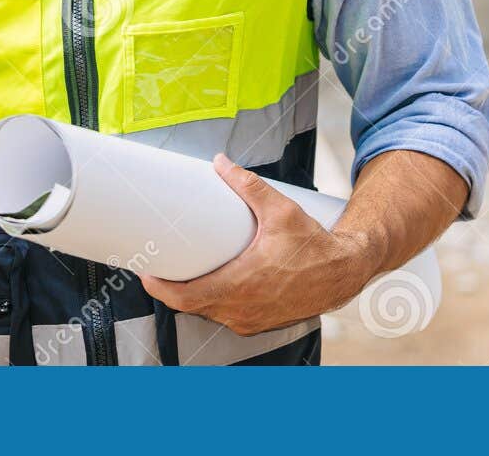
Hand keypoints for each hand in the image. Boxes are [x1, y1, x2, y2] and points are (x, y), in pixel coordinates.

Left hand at [138, 155, 376, 335]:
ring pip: (207, 313)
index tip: (145, 272)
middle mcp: (241, 309)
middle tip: (158, 268)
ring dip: (192, 297)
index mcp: (240, 285)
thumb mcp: (280, 210)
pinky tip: (210, 287)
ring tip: (180, 274)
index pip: (185, 297)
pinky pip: (225, 317)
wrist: (343, 272)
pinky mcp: (258, 323)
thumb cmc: (314, 247)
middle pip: (190, 306)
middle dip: (170, 289)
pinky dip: (213, 304)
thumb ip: (248, 185)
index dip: (159, 287)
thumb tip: (221, 164)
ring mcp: (250, 320)